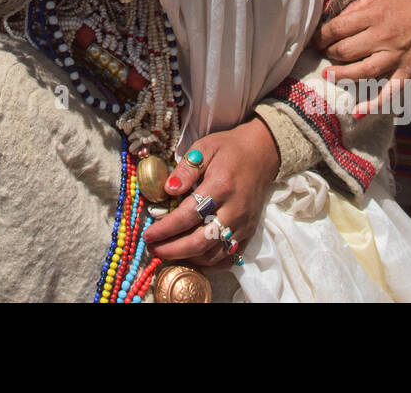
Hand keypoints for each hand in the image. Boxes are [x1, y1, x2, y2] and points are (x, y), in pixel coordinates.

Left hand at [142, 118, 279, 267]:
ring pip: (214, 254)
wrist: (262, 154)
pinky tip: (192, 256)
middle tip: (153, 249)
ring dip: (188, 258)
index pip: (188, 215)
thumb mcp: (204, 148)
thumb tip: (168, 190)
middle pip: (200, 241)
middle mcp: (234, 210)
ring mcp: (243, 224)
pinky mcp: (249, 232)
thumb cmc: (229, 149)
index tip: (148, 234)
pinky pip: (228, 257)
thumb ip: (186, 169)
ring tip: (167, 253)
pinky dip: (209, 262)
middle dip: (173, 250)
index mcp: (220, 187)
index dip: (166, 228)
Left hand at [316, 0, 410, 114]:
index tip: (316, 39)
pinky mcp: (405, 72)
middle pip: (346, 50)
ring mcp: (394, 57)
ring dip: (341, 75)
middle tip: (325, 53)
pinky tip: (358, 112)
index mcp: (374, 15)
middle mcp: (382, 37)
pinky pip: (389, 92)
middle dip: (329, 53)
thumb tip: (333, 19)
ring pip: (362, 71)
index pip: (337, 28)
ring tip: (328, 75)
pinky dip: (374, 104)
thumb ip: (356, 6)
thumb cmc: (407, 6)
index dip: (322, 36)